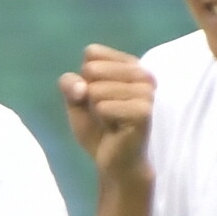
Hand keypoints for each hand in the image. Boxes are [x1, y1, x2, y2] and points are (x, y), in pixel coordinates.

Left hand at [61, 44, 154, 183]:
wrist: (113, 162)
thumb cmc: (98, 129)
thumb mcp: (76, 101)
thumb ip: (70, 84)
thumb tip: (83, 87)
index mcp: (129, 65)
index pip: (92, 53)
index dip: (83, 78)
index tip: (95, 97)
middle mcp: (142, 73)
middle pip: (92, 69)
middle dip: (87, 95)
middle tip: (104, 113)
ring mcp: (146, 91)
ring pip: (97, 89)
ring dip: (96, 110)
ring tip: (112, 121)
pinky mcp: (144, 110)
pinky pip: (103, 107)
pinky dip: (103, 120)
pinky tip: (116, 129)